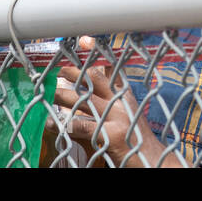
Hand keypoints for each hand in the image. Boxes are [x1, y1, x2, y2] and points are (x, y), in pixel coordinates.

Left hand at [48, 37, 185, 167]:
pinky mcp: (110, 135)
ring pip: (85, 100)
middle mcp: (122, 103)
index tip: (84, 41)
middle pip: (96, 79)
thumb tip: (94, 81)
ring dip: (65, 96)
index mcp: (126, 96)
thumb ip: (111, 97)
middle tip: (60, 69)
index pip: (112, 69)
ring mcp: (117, 118)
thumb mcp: (127, 113)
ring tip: (50, 93)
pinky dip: (65, 124)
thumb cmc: (135, 138)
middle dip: (76, 72)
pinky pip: (82, 126)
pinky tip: (52, 124)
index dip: (98, 53)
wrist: (151, 159)